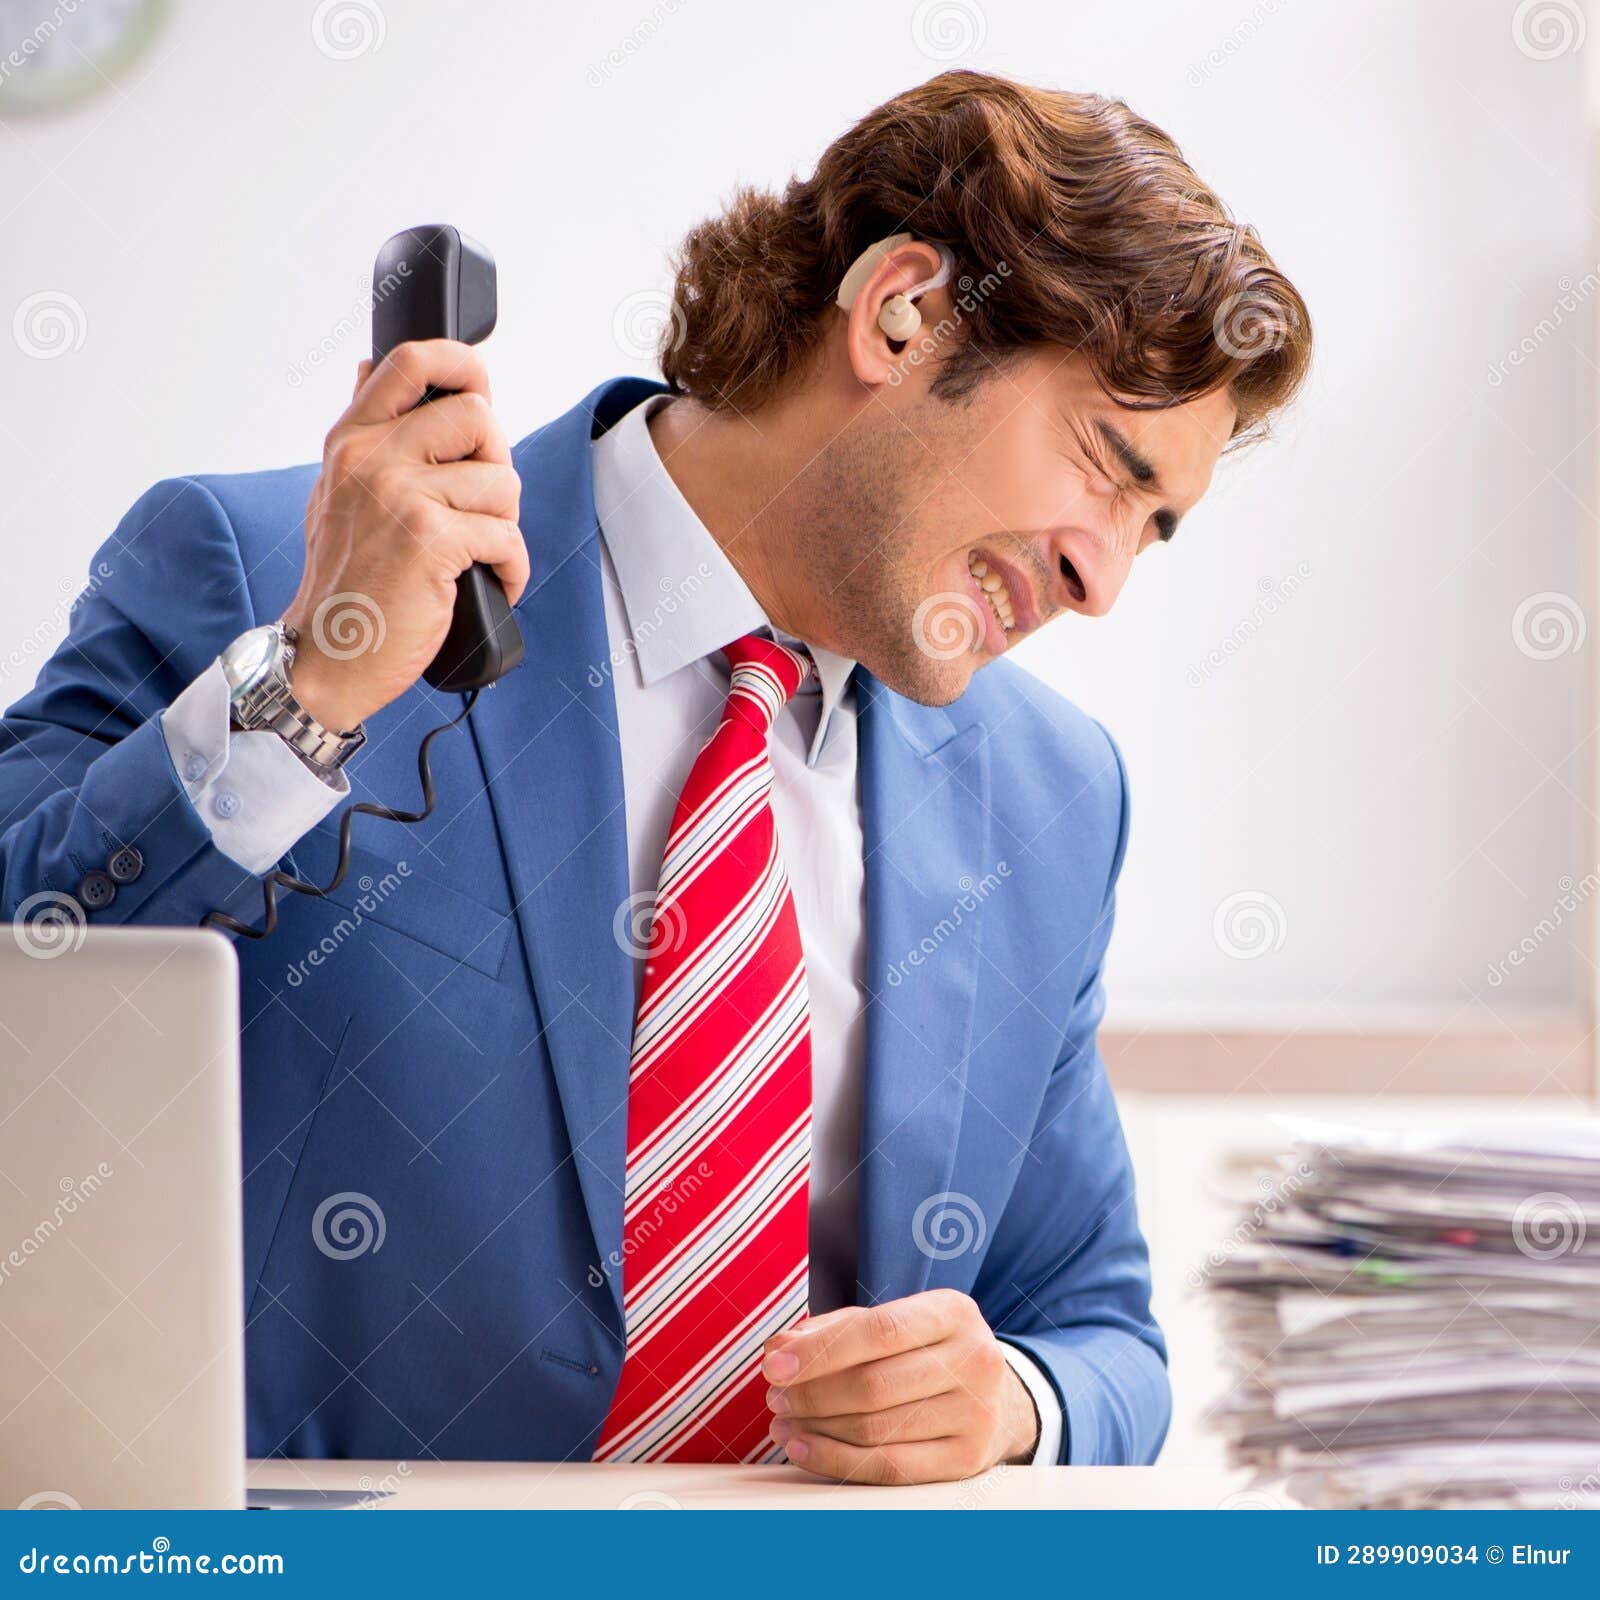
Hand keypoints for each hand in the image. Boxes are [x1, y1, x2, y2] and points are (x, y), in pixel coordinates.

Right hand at [283, 340, 528, 731]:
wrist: (328, 656)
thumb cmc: (345, 582)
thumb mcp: (336, 491)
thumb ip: (365, 433)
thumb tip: (367, 365)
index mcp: (353, 441)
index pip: (410, 362)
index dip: (461, 363)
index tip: (480, 388)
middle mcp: (372, 459)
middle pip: (477, 417)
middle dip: (496, 465)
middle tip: (481, 508)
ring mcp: (400, 497)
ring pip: (501, 481)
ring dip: (503, 525)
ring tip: (475, 554)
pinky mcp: (429, 541)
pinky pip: (506, 536)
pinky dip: (511, 569)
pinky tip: (488, 584)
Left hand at [761, 1289, 1038, 1484]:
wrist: (996, 1396)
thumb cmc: (927, 1352)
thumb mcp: (892, 1322)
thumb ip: (834, 1329)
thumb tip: (778, 1348)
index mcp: (953, 1312)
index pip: (880, 1330)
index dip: (821, 1351)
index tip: (774, 1365)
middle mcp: (974, 1359)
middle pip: (875, 1385)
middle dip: (812, 1394)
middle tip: (774, 1397)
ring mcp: (976, 1414)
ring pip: (877, 1430)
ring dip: (817, 1429)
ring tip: (784, 1421)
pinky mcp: (968, 1460)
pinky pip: (890, 1468)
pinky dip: (837, 1461)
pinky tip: (804, 1448)